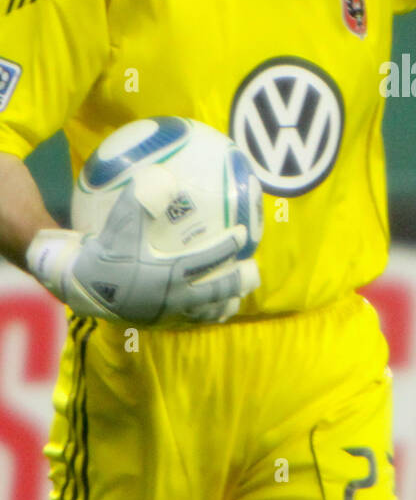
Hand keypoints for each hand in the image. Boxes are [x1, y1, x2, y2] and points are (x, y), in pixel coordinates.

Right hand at [26, 180, 259, 324]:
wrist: (77, 288)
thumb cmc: (101, 253)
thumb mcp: (119, 224)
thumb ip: (141, 200)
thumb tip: (164, 177)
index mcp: (166, 275)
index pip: (205, 261)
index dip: (226, 248)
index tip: (242, 235)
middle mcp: (171, 298)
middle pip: (213, 292)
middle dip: (236, 282)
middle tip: (255, 272)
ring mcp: (165, 314)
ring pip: (202, 312)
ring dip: (221, 305)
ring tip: (235, 301)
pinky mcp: (155, 323)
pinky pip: (185, 321)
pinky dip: (199, 316)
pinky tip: (204, 310)